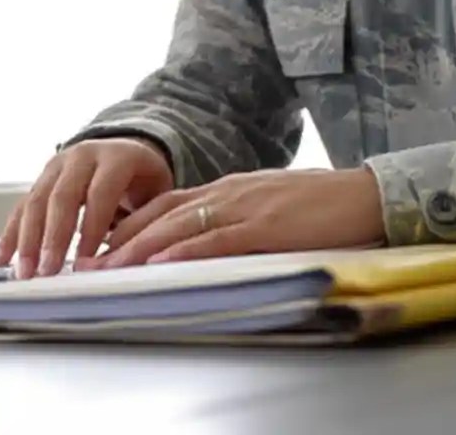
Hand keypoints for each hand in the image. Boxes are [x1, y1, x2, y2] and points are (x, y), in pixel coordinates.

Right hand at [0, 138, 174, 278]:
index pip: (100, 193)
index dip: (92, 227)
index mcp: (115, 157)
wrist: (125, 147)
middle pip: (61, 196)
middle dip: (52, 237)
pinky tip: (0, 260)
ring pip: (36, 201)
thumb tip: (133, 260)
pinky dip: (10, 235)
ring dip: (27, 240)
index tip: (86, 260)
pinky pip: (21, 207)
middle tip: (48, 271)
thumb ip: (146, 220)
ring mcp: (56, 167)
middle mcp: (81, 157)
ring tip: (24, 273)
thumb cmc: (143, 180)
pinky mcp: (40, 180)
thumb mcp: (157, 191)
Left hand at [82, 167, 384, 268]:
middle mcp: (227, 193)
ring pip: (178, 225)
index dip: (130, 223)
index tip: (100, 243)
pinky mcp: (265, 226)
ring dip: (138, 248)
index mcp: (227, 188)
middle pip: (161, 214)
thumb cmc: (323, 205)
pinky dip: (182, 251)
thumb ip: (237, 218)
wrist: (367, 195)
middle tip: (88, 262)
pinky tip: (159, 263)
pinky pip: (215, 240)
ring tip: (108, 267)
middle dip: (119, 238)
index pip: (166, 204)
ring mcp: (244, 207)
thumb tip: (209, 240)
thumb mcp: (269, 206)